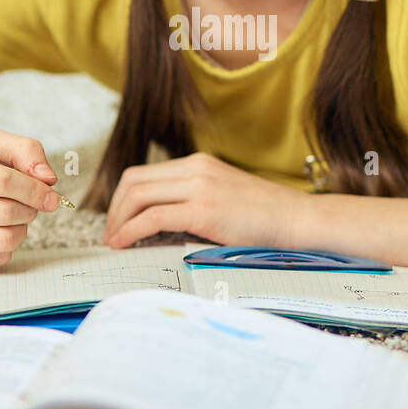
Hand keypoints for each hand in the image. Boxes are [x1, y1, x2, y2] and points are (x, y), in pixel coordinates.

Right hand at [0, 130, 60, 275]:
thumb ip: (26, 151)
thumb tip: (46, 178)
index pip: (2, 180)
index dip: (34, 188)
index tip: (49, 194)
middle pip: (5, 212)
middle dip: (28, 209)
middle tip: (28, 206)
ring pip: (4, 239)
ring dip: (21, 229)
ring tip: (12, 219)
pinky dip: (7, 247)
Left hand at [99, 151, 309, 249]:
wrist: (298, 221)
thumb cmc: (266, 219)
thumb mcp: (225, 200)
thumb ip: (195, 202)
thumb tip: (159, 226)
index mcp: (199, 164)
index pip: (144, 174)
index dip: (122, 199)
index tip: (117, 222)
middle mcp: (196, 169)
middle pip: (134, 181)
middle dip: (114, 209)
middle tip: (109, 234)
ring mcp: (200, 186)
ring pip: (138, 195)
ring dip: (118, 220)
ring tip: (114, 242)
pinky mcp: (204, 209)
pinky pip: (153, 216)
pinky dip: (131, 230)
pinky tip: (125, 244)